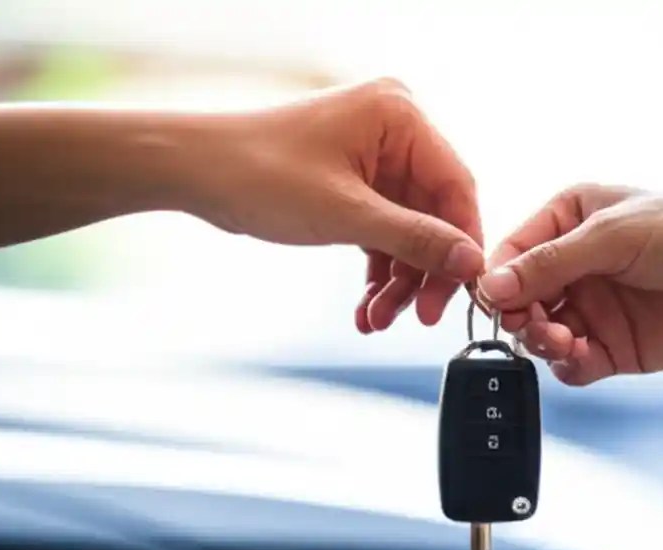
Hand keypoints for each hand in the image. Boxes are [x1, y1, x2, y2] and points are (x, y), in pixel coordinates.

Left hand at [195, 78, 482, 331]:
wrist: (192, 171)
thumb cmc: (257, 172)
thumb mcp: (345, 214)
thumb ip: (415, 238)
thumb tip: (470, 262)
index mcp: (400, 117)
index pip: (456, 185)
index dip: (462, 243)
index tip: (463, 290)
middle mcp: (392, 130)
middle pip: (434, 213)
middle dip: (423, 271)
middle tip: (420, 316)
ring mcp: (372, 157)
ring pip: (407, 230)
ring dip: (397, 280)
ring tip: (378, 319)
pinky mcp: (353, 182)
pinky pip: (381, 232)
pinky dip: (377, 271)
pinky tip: (367, 307)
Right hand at [479, 184, 662, 385]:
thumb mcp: (613, 235)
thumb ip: (550, 262)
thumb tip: (490, 285)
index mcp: (569, 219)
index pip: (513, 252)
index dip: (499, 279)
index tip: (497, 300)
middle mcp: (576, 263)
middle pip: (521, 298)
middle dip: (520, 315)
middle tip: (535, 324)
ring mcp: (594, 307)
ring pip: (542, 333)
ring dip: (542, 341)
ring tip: (563, 340)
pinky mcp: (614, 346)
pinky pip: (573, 364)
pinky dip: (569, 365)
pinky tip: (582, 357)